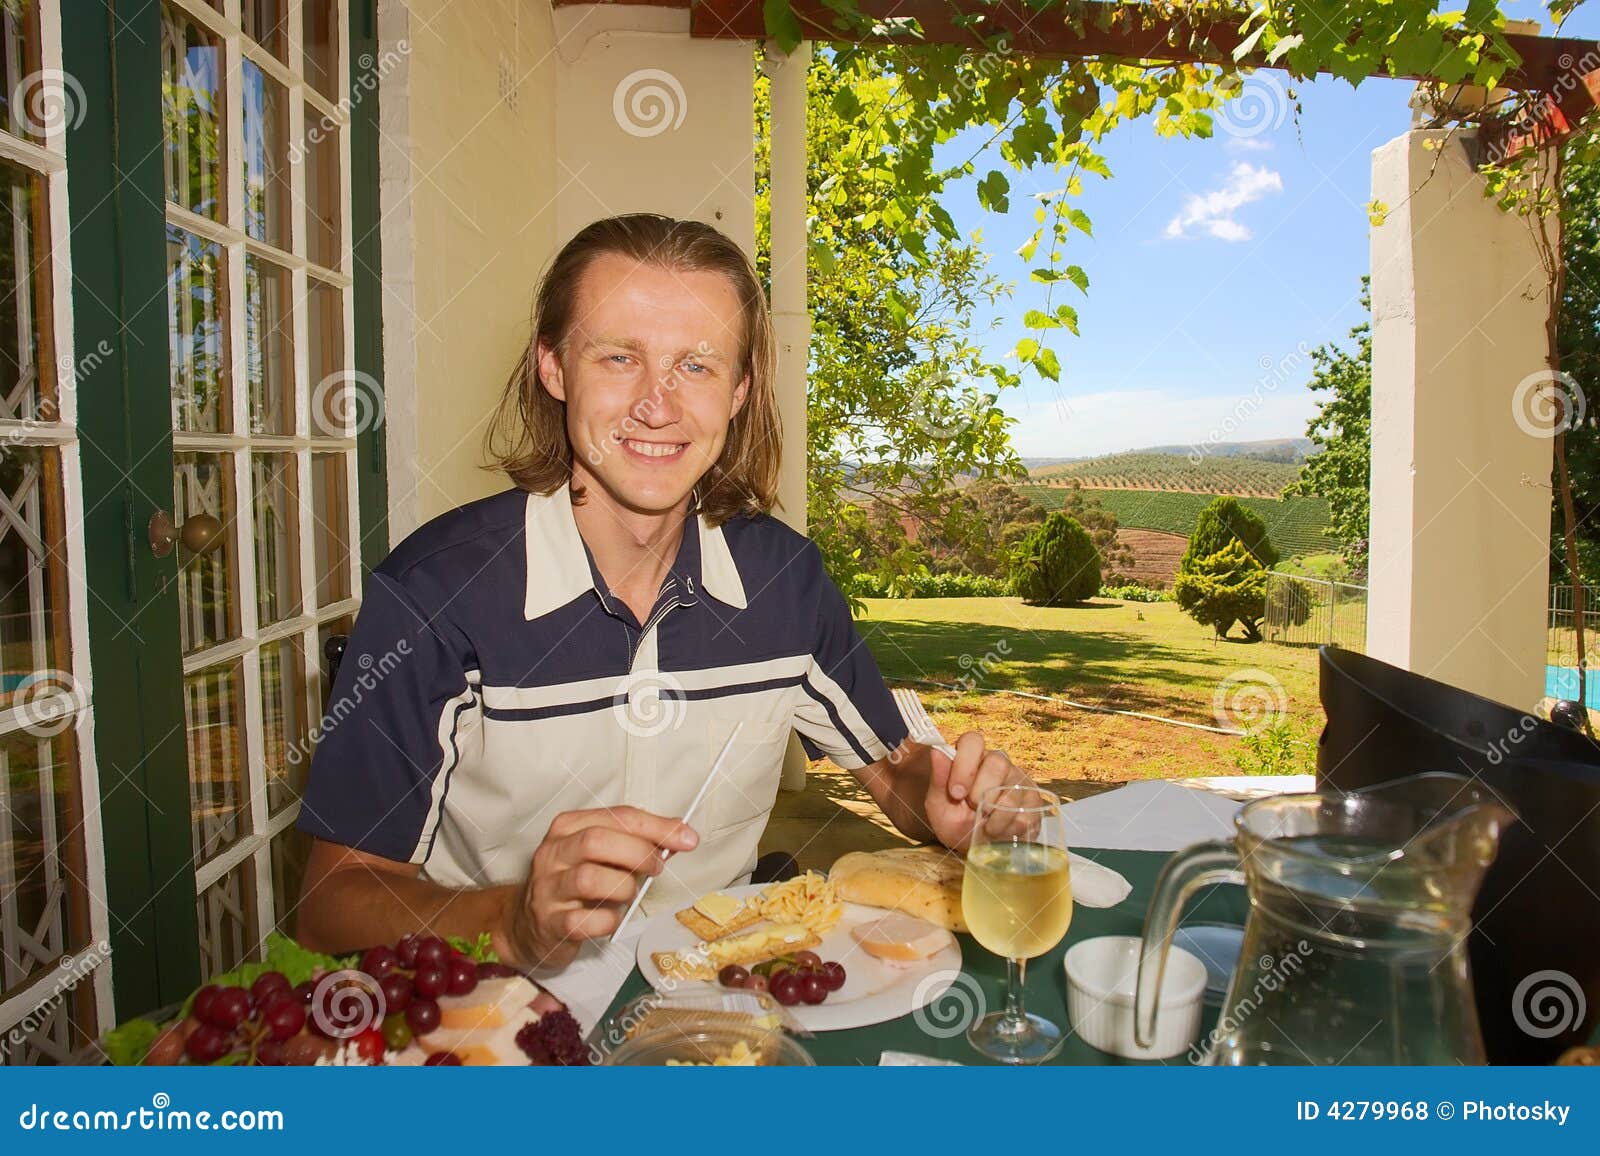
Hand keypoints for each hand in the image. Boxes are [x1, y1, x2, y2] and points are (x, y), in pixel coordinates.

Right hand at [500, 805, 697, 970]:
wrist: (527, 924)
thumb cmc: (574, 884)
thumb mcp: (601, 854)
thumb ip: (636, 840)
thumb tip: (680, 831)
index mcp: (568, 827)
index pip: (618, 816)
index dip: (658, 827)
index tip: (688, 839)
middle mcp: (553, 853)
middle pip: (598, 841)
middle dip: (639, 854)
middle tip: (657, 868)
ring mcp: (548, 888)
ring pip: (590, 879)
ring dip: (623, 888)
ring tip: (629, 895)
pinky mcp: (549, 923)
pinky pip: (586, 921)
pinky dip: (609, 921)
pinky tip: (611, 919)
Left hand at [925, 732, 1037, 852]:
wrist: (979, 849)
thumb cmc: (956, 822)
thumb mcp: (939, 806)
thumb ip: (938, 780)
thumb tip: (937, 752)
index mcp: (971, 758)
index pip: (973, 741)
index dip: (964, 764)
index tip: (956, 793)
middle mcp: (997, 762)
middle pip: (997, 762)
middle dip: (981, 791)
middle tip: (972, 809)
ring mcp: (1018, 779)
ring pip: (1013, 788)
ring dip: (996, 814)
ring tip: (985, 826)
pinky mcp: (1033, 798)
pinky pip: (1026, 809)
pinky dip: (1010, 825)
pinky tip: (1000, 830)